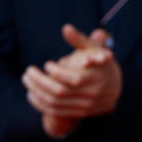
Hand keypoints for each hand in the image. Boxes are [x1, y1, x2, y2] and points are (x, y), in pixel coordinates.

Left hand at [22, 24, 122, 138]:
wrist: (114, 87)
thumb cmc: (99, 63)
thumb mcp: (93, 49)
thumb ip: (80, 39)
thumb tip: (66, 28)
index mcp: (96, 77)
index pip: (73, 79)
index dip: (56, 72)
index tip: (47, 64)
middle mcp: (91, 94)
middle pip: (60, 92)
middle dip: (40, 82)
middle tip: (28, 71)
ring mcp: (85, 106)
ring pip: (55, 102)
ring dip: (37, 92)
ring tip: (27, 80)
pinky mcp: (78, 113)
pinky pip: (56, 112)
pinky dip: (41, 104)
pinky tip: (31, 95)